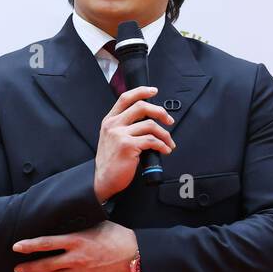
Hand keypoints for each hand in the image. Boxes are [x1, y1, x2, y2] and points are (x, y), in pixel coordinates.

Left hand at [11, 221, 137, 271]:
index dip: (29, 246)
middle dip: (28, 268)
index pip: (46, 243)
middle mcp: (76, 258)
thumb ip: (77, 227)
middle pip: (45, 266)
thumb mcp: (96, 225)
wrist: (135, 256)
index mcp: (76, 241)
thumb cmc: (117, 237)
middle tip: (17, 269)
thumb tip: (62, 222)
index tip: (16, 247)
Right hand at [93, 86, 176, 200]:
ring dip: (165, 134)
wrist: (104, 179)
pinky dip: (162, 145)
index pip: (126, 98)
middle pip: (141, 107)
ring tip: (168, 142)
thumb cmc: (111, 161)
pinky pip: (152, 141)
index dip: (141, 92)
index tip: (153, 91)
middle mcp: (113, 125)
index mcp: (109, 120)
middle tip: (168, 120)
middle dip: (160, 112)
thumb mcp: (111, 138)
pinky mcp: (128, 146)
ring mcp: (119, 135)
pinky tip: (164, 150)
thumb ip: (124, 126)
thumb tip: (147, 119)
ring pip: (150, 125)